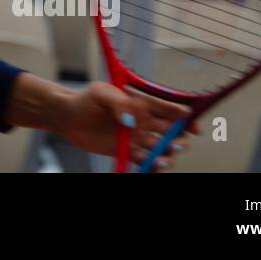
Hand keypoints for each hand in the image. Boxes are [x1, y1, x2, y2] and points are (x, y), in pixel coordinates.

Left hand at [53, 82, 198, 169]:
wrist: (68, 117)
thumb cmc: (85, 99)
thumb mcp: (100, 92)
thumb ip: (118, 103)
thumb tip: (132, 119)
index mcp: (141, 103)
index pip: (168, 108)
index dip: (184, 116)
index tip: (192, 123)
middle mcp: (143, 121)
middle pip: (171, 131)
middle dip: (180, 138)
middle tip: (177, 143)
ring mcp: (137, 137)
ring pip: (161, 148)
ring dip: (168, 154)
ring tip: (163, 159)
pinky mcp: (128, 151)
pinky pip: (146, 161)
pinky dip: (152, 166)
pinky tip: (153, 167)